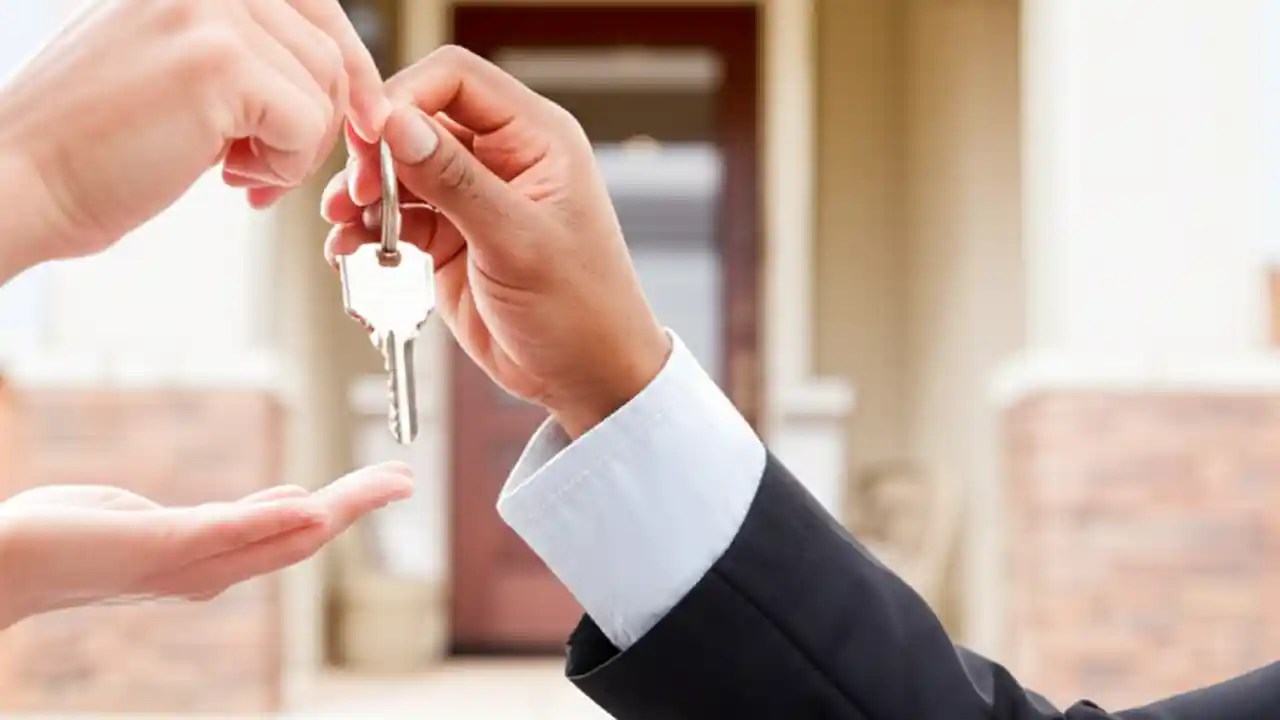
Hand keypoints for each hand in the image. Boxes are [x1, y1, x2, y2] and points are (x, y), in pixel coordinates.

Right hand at [0, 0, 387, 278]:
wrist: (25, 179)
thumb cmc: (97, 142)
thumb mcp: (179, 71)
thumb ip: (249, 57)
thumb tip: (341, 83)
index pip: (315, 6)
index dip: (351, 66)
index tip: (363, 119)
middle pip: (329, 47)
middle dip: (325, 119)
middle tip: (280, 165)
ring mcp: (212, 11)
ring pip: (324, 87)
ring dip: (297, 147)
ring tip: (240, 170)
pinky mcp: (218, 61)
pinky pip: (306, 123)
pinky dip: (284, 165)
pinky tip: (231, 177)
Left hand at [0, 462, 411, 627]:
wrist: (2, 565)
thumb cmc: (73, 541)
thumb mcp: (166, 523)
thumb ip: (229, 519)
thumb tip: (290, 499)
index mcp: (217, 559)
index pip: (298, 531)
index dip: (352, 506)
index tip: (392, 482)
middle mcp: (212, 570)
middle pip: (305, 537)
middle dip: (360, 506)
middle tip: (405, 480)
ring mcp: (188, 562)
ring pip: (279, 536)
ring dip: (338, 509)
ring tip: (381, 484)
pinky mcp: (158, 546)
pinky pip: (227, 532)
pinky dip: (273, 519)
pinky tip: (308, 502)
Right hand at [322, 46, 669, 436]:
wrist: (586, 377)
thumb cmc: (581, 309)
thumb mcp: (517, 242)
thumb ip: (455, 182)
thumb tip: (397, 127)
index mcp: (537, 139)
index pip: (456, 79)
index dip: (404, 96)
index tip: (368, 136)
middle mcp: (503, 158)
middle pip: (419, 119)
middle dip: (377, 151)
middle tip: (356, 190)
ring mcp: (474, 197)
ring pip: (400, 169)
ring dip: (365, 193)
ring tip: (345, 223)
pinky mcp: (450, 236)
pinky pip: (397, 215)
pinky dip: (368, 228)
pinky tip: (350, 248)